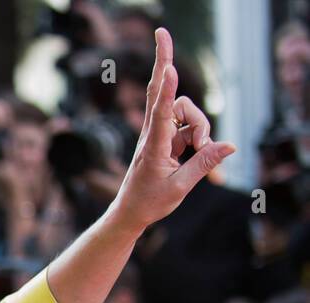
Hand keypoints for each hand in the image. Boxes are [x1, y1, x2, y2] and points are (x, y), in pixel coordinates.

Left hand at [109, 27, 236, 233]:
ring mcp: (158, 132)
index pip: (161, 113)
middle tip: (162, 32)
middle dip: (164, 61)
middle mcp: (152, 133)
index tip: (168, 70)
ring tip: (201, 150)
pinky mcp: (165, 135)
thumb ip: (204, 164)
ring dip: (200, 125)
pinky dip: (199, 135)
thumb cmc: (150, 202)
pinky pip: (188, 124)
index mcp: (152, 147)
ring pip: (185, 110)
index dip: (167, 91)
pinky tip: (199, 150)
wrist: (130, 212)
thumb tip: (230, 144)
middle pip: (162, 91)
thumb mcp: (180, 188)